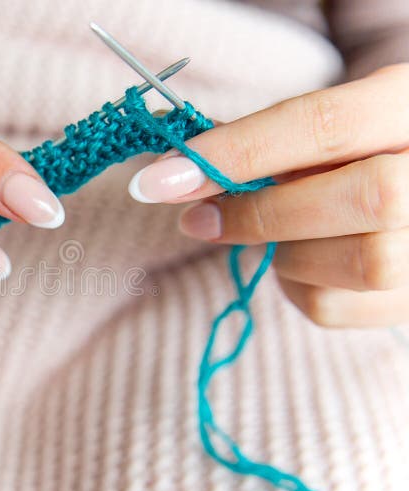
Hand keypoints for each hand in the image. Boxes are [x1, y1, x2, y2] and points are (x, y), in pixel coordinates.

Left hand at [128, 64, 408, 327]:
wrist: (407, 196)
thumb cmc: (354, 154)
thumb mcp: (328, 125)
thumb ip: (267, 141)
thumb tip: (177, 169)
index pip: (325, 123)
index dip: (237, 151)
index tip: (164, 177)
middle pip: (361, 197)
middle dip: (258, 212)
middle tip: (195, 218)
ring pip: (357, 261)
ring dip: (286, 252)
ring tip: (276, 232)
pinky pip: (336, 308)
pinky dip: (295, 287)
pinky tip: (300, 263)